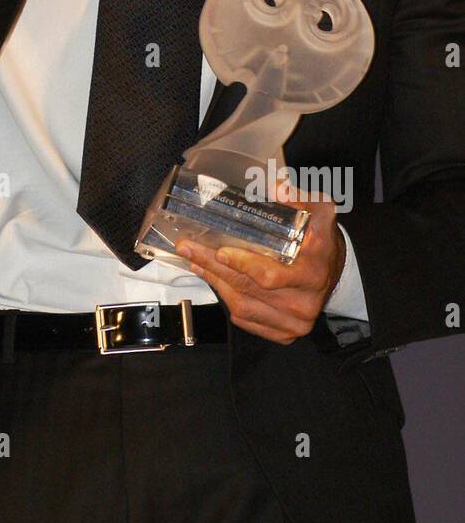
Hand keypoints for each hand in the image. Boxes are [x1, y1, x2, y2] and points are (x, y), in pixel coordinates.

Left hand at [176, 181, 346, 344]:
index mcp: (312, 274)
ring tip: (195, 260)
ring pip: (243, 306)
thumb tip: (277, 188)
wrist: (333, 272)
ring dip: (214, 282)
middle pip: (249, 288)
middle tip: (189, 248)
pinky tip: (212, 279)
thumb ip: (299, 198)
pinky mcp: (283, 334)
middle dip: (214, 267)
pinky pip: (245, 319)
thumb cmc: (319, 240)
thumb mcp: (318, 212)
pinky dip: (225, 298)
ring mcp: (293, 323)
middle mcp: (304, 303)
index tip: (220, 251)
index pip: (271, 276)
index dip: (244, 265)